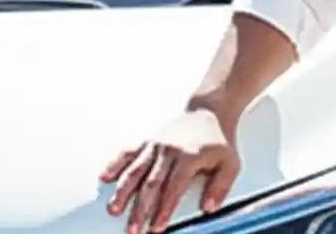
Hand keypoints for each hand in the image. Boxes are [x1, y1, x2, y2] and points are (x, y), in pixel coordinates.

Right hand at [100, 109, 241, 233]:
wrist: (208, 112)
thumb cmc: (218, 141)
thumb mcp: (230, 163)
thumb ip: (221, 186)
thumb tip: (210, 208)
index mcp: (189, 156)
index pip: (174, 188)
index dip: (164, 209)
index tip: (156, 228)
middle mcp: (169, 150)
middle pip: (151, 183)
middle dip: (140, 209)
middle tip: (133, 229)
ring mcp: (155, 144)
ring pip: (135, 170)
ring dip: (123, 192)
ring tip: (114, 210)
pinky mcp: (147, 140)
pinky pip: (128, 152)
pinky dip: (115, 164)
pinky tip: (105, 178)